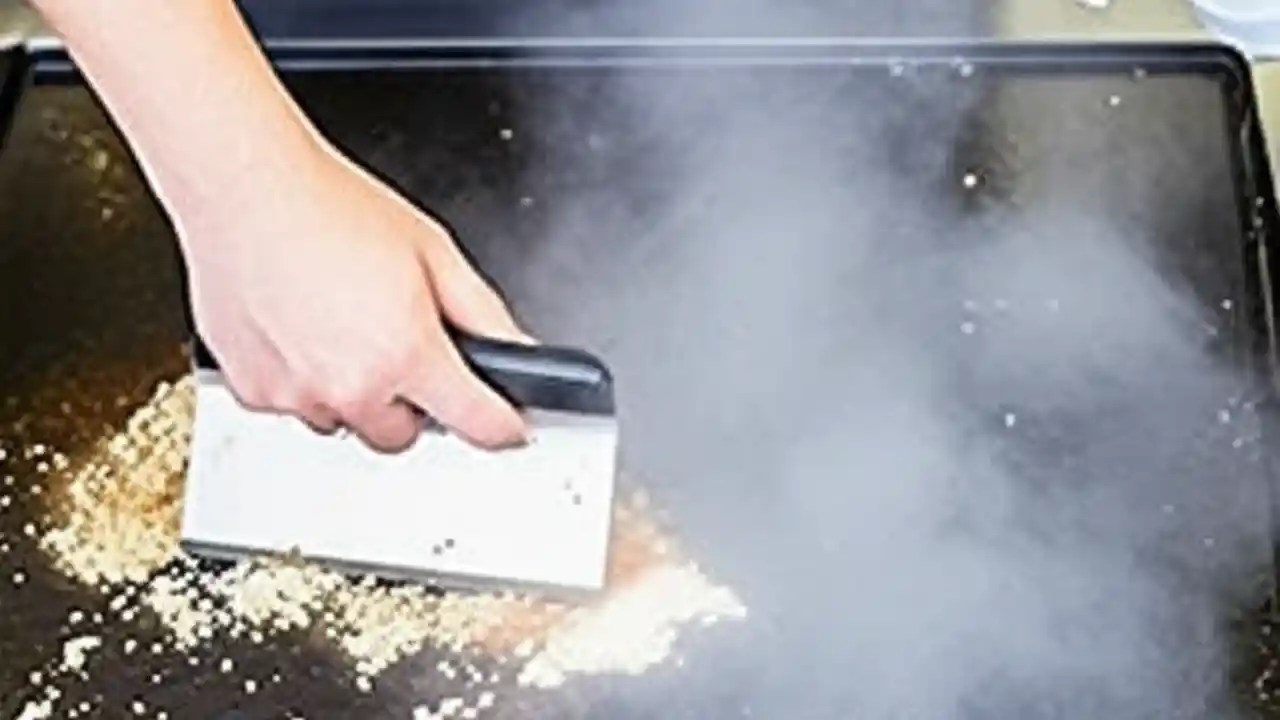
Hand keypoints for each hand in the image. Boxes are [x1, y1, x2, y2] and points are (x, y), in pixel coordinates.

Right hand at [176, 138, 529, 451]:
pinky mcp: (253, 393)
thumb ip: (484, 313)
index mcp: (407, 353)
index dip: (501, 426)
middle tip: (397, 345)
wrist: (244, 187)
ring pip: (346, 422)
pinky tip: (301, 328)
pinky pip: (296, 406)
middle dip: (409, 401)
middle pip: (404, 435)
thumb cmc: (331, 208)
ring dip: (353, 392)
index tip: (507, 427)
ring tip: (342, 325)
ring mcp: (298, 395)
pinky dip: (304, 380)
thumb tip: (516, 350)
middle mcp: (352, 386)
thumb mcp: (433, 252)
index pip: (478, 425)